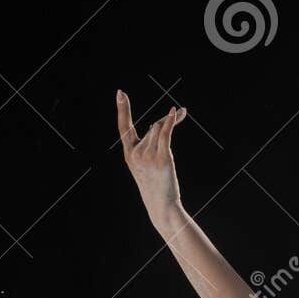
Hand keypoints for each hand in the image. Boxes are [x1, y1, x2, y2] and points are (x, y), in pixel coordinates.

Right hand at [116, 89, 186, 225]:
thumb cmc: (156, 184)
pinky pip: (166, 134)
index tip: (120, 92)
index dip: (123, 109)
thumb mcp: (147, 164)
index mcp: (129, 154)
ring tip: (176, 128)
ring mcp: (148, 157)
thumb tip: (161, 123)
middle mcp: (135, 154)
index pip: (124, 127)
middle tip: (177, 116)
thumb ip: (149, 145)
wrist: (161, 205)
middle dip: (164, 122)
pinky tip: (176, 112)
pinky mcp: (162, 159)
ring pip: (159, 130)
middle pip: (151, 127)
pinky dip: (171, 121)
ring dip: (170, 125)